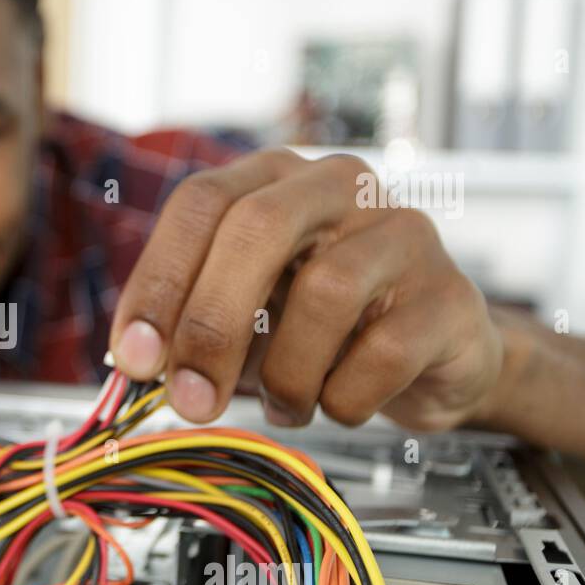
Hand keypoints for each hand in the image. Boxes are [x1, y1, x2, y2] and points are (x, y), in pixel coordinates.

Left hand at [110, 148, 502, 431]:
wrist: (434, 358)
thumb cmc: (324, 331)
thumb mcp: (246, 316)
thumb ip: (190, 325)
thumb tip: (137, 360)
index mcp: (273, 181)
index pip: (201, 203)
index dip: (159, 281)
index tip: (134, 356)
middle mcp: (338, 188)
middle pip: (257, 231)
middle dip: (211, 325)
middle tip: (190, 400)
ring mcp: (402, 232)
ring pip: (325, 293)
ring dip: (287, 374)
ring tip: (285, 404)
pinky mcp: (449, 294)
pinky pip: (383, 352)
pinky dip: (346, 396)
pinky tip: (340, 402)